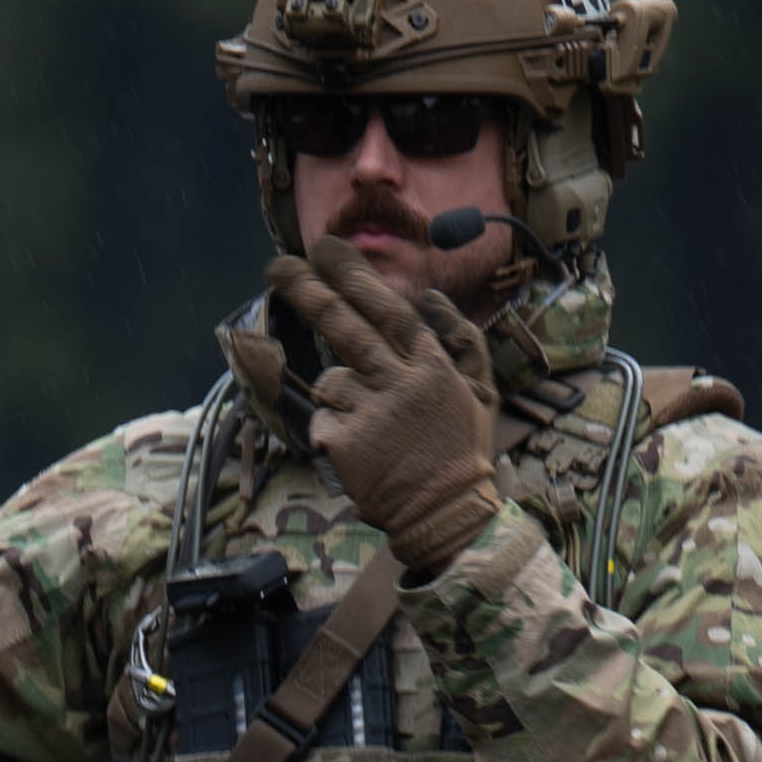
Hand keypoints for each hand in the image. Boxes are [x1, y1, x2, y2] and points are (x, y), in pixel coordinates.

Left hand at [262, 246, 505, 568]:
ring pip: (331, 379)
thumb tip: (429, 296)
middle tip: (278, 266)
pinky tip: (361, 448)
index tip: (325, 248)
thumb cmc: (461, 449)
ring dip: (341, 392)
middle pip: (345, 326)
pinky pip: (323, 419)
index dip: (354, 276)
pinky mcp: (343, 443)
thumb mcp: (482, 390)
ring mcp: (370, 412)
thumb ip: (461, 338)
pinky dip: (334, 427)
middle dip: (309, 290)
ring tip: (372, 422)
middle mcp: (401, 382)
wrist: (445, 514)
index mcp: (434, 365)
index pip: (388, 308)